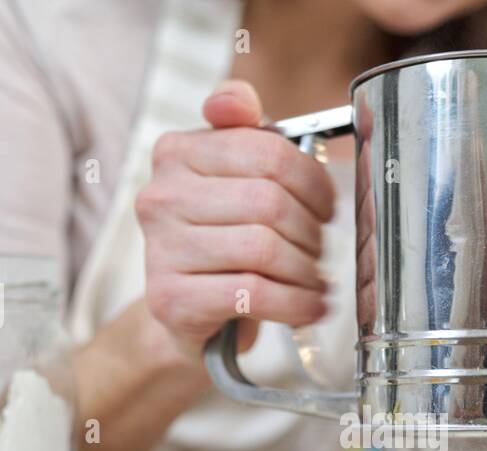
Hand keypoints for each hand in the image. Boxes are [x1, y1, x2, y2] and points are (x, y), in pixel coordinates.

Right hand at [137, 80, 332, 356]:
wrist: (187, 314)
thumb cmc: (221, 239)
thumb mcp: (235, 176)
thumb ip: (245, 131)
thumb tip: (235, 100)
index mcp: (177, 153)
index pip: (268, 153)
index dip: (314, 183)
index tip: (327, 208)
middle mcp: (160, 196)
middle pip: (269, 203)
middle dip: (310, 232)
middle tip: (319, 251)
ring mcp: (160, 249)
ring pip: (264, 250)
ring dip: (306, 271)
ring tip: (314, 280)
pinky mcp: (171, 299)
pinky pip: (253, 293)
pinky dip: (295, 303)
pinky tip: (308, 306)